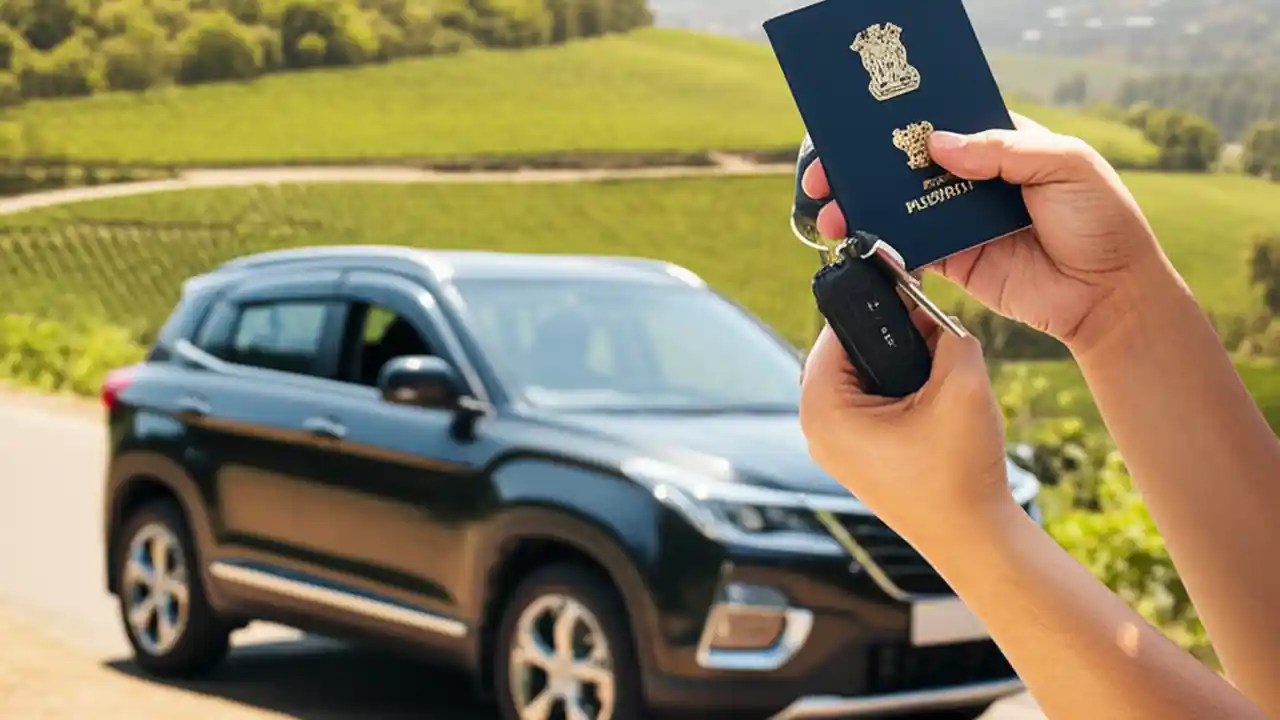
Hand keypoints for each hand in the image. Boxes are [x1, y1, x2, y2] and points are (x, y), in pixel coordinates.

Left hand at [800, 315, 1012, 543]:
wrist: (973, 538)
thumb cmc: (958, 475)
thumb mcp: (963, 387)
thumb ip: (950, 335)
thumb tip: (937, 317)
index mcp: (823, 411)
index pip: (834, 333)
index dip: (872, 307)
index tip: (905, 290)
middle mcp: (818, 429)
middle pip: (843, 354)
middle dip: (887, 335)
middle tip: (927, 326)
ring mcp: (837, 446)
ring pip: (858, 378)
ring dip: (896, 362)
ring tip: (935, 359)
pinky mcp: (859, 456)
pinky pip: (868, 404)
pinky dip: (897, 389)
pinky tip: (931, 388)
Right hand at [803, 115, 1169, 352]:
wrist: (1108, 294)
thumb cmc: (1101, 220)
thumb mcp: (1064, 165)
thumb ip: (1001, 151)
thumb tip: (938, 143)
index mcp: (1001, 145)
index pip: (943, 123)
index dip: (902, 121)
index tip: (861, 125)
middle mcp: (974, 180)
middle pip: (907, 164)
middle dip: (864, 166)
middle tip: (827, 172)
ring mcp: (960, 221)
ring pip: (900, 206)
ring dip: (863, 206)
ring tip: (831, 211)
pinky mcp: (955, 261)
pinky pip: (910, 248)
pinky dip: (881, 245)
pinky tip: (857, 241)